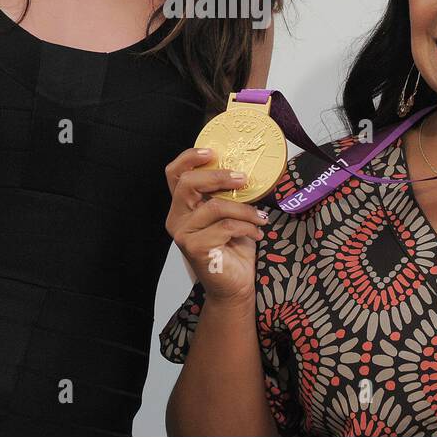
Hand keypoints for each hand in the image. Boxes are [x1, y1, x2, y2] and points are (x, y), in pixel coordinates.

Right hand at [164, 148, 269, 304]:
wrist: (235, 285)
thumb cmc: (232, 248)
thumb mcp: (230, 213)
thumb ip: (227, 193)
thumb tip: (245, 169)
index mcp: (182, 205)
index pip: (175, 174)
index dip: (189, 158)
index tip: (212, 151)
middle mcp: (176, 217)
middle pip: (188, 183)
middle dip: (218, 176)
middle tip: (244, 179)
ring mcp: (182, 233)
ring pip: (214, 206)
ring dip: (244, 209)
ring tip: (260, 217)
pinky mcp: (193, 248)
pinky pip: (225, 226)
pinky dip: (247, 226)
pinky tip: (256, 234)